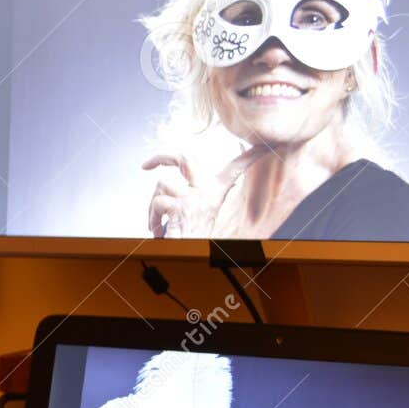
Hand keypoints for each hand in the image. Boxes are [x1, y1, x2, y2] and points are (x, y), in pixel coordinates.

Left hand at [142, 145, 267, 237]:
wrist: (190, 259)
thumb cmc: (193, 240)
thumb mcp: (198, 213)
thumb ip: (192, 194)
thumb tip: (176, 181)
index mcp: (215, 192)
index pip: (233, 166)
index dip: (247, 155)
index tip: (261, 147)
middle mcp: (207, 193)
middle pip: (186, 157)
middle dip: (162, 156)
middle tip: (146, 166)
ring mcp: (194, 199)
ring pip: (163, 184)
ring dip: (153, 204)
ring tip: (158, 221)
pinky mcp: (181, 208)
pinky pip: (158, 202)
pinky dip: (152, 216)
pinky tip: (158, 230)